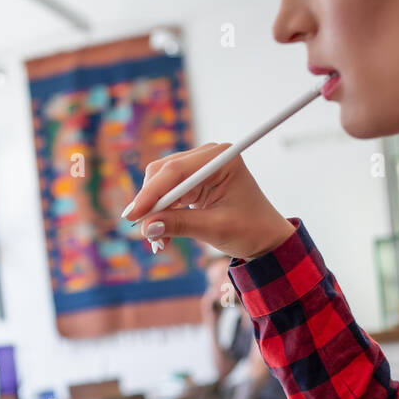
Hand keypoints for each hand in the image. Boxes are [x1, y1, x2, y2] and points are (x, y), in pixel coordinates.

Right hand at [124, 143, 294, 261]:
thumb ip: (180, 225)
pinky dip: (161, 214)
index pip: (176, 171)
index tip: (133, 216)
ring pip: (161, 184)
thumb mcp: (215, 229)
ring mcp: (199, 168)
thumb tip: (146, 228)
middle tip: (143, 232)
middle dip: (151, 203)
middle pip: (163, 173)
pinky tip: (162, 236)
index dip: (151, 194)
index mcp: (221, 159)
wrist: (265, 237)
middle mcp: (208, 157)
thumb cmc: (250, 230)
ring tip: (157, 241)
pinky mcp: (193, 182)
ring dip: (154, 212)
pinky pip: (167, 195)